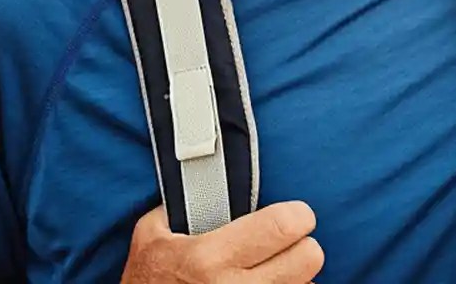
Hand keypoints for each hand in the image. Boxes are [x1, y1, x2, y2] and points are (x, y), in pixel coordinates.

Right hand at [121, 201, 324, 282]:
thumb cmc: (146, 281)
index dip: (297, 215)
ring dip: (298, 275)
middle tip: (289, 241)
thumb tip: (209, 181)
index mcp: (208, 258)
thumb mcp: (150, 235)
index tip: (296, 214)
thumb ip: (182, 205)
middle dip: (303, 244)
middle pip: (309, 258)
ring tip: (278, 269)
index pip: (282, 226)